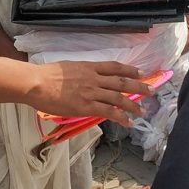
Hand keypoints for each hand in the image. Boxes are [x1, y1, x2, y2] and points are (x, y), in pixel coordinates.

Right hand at [28, 61, 151, 126]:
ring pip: (118, 98)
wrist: (37, 83)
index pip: (114, 67)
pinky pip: (108, 112)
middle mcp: (94, 78)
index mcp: (89, 67)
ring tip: (143, 111)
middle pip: (122, 82)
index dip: (129, 69)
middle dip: (139, 86)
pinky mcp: (87, 106)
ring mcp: (92, 92)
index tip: (140, 72)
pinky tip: (128, 122)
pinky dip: (121, 117)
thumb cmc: (46, 75)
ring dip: (133, 105)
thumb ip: (80, 72)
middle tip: (151, 91)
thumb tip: (85, 76)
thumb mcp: (68, 67)